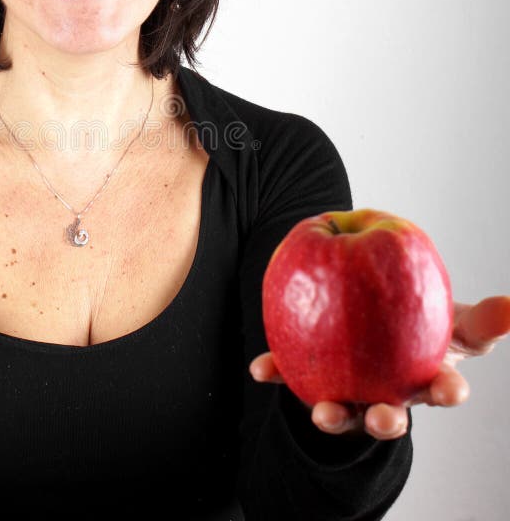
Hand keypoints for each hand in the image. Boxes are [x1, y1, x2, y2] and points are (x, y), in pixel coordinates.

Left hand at [250, 295, 509, 440]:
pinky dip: (274, 372)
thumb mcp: (454, 322)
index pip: (442, 389)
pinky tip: (259, 369)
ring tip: (320, 412)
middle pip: (388, 416)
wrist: (374, 328)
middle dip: (386, 423)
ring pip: (340, 411)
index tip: (452, 388)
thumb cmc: (423, 329)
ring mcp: (347, 392)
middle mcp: (385, 395)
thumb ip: (482, 319)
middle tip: (382, 417)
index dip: (447, 390)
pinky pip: (290, 375)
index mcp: (423, 381)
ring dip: (330, 415)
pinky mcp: (310, 379)